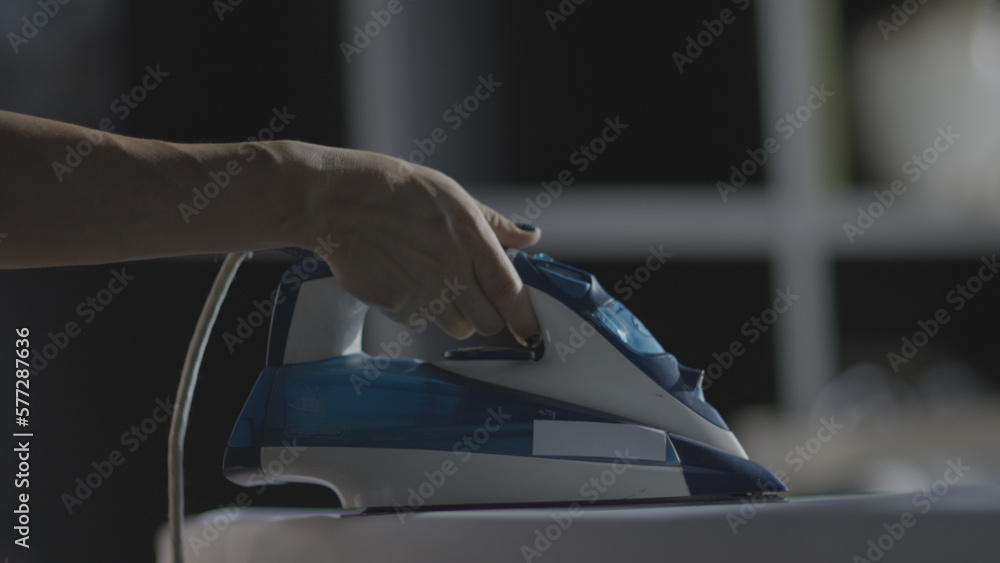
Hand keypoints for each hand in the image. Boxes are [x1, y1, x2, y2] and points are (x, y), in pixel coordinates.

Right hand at [291, 146, 541, 343]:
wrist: (338, 201)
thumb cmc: (396, 190)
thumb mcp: (454, 195)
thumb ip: (495, 224)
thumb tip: (529, 238)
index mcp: (471, 238)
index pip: (511, 293)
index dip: (526, 318)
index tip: (531, 328)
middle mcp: (450, 270)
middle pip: (490, 322)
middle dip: (490, 315)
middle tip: (479, 298)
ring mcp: (422, 292)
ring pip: (459, 328)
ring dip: (458, 315)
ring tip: (440, 285)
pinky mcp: (395, 306)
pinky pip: (422, 323)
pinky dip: (421, 311)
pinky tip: (409, 283)